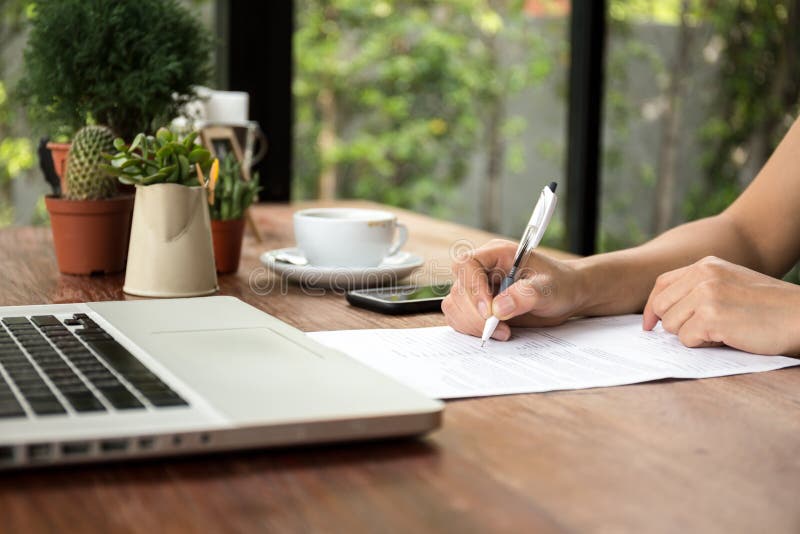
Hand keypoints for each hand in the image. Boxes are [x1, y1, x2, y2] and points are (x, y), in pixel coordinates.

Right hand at [441, 239, 584, 339]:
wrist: (566, 296)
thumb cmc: (560, 285)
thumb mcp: (549, 288)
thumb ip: (526, 295)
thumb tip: (498, 309)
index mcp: (497, 254)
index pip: (468, 264)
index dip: (473, 287)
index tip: (490, 310)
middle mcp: (483, 269)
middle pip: (458, 289)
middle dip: (475, 314)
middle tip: (498, 328)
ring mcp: (478, 289)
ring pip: (454, 305)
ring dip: (472, 323)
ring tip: (502, 331)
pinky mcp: (477, 307)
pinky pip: (459, 317)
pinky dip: (471, 329)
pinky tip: (495, 333)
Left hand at [643, 256, 799, 354]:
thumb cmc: (768, 307)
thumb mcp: (730, 284)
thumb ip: (699, 289)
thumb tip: (661, 314)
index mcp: (706, 265)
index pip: (661, 284)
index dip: (652, 307)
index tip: (649, 325)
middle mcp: (703, 275)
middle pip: (660, 306)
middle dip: (673, 324)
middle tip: (699, 332)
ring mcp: (706, 294)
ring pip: (671, 325)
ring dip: (691, 335)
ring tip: (720, 331)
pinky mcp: (711, 317)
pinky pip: (686, 339)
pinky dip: (702, 345)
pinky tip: (726, 338)